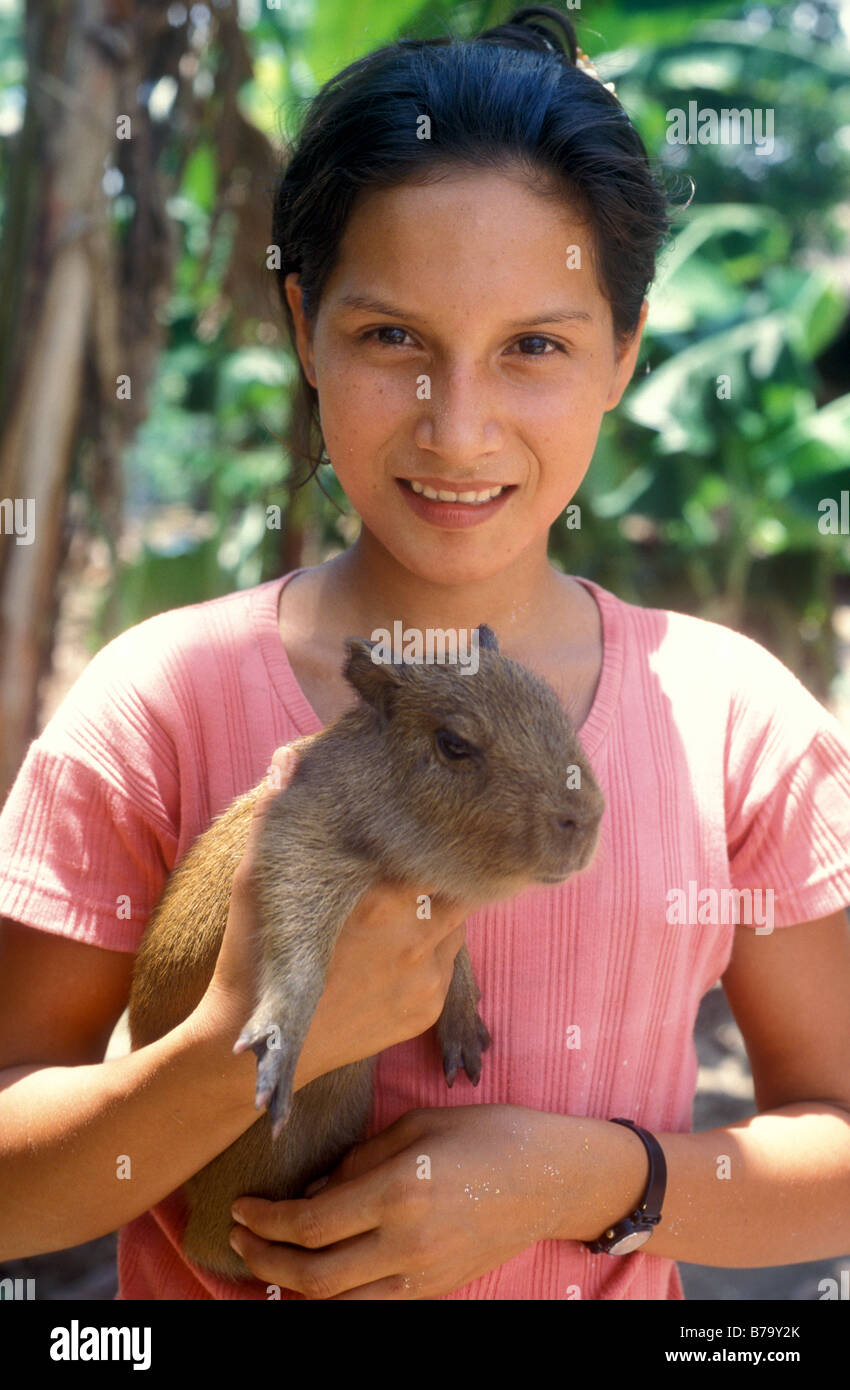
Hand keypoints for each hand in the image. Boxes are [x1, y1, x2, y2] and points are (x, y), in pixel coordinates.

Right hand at [195, 746, 477, 1089]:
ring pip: (459, 921)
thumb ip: (274, 811)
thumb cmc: (251, 954)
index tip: (425, 824)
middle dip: (442, 871)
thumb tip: (286, 758)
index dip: (434, 836)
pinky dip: (433, 947)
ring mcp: (426, 976)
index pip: (437, 849)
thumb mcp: (254, 878)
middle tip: (419, 862)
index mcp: (378, 898)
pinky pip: (449, 962)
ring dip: (441, 908)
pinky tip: (397, 948)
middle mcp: (414, 936)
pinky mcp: (428, 1007)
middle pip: (458, 884)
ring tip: (407, 904)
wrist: (253, 1047)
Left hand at [227, 1105, 573, 1298]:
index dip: (265, 1221)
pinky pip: (370, 1307)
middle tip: (239, 1236)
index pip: (311, 1223)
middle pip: (313, 1277)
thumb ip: (359, 1158)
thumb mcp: (417, 1125)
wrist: (551, 1177)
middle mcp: (408, 1242)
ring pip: (338, 1303)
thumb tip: (314, 1187)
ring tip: (267, 1258)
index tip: (241, 1207)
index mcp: (400, 1190)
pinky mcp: (435, 1290)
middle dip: (264, 1260)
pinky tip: (315, 1273)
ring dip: (291, 1286)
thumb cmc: (487, 1134)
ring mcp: (423, 1275)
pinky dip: (334, 1297)